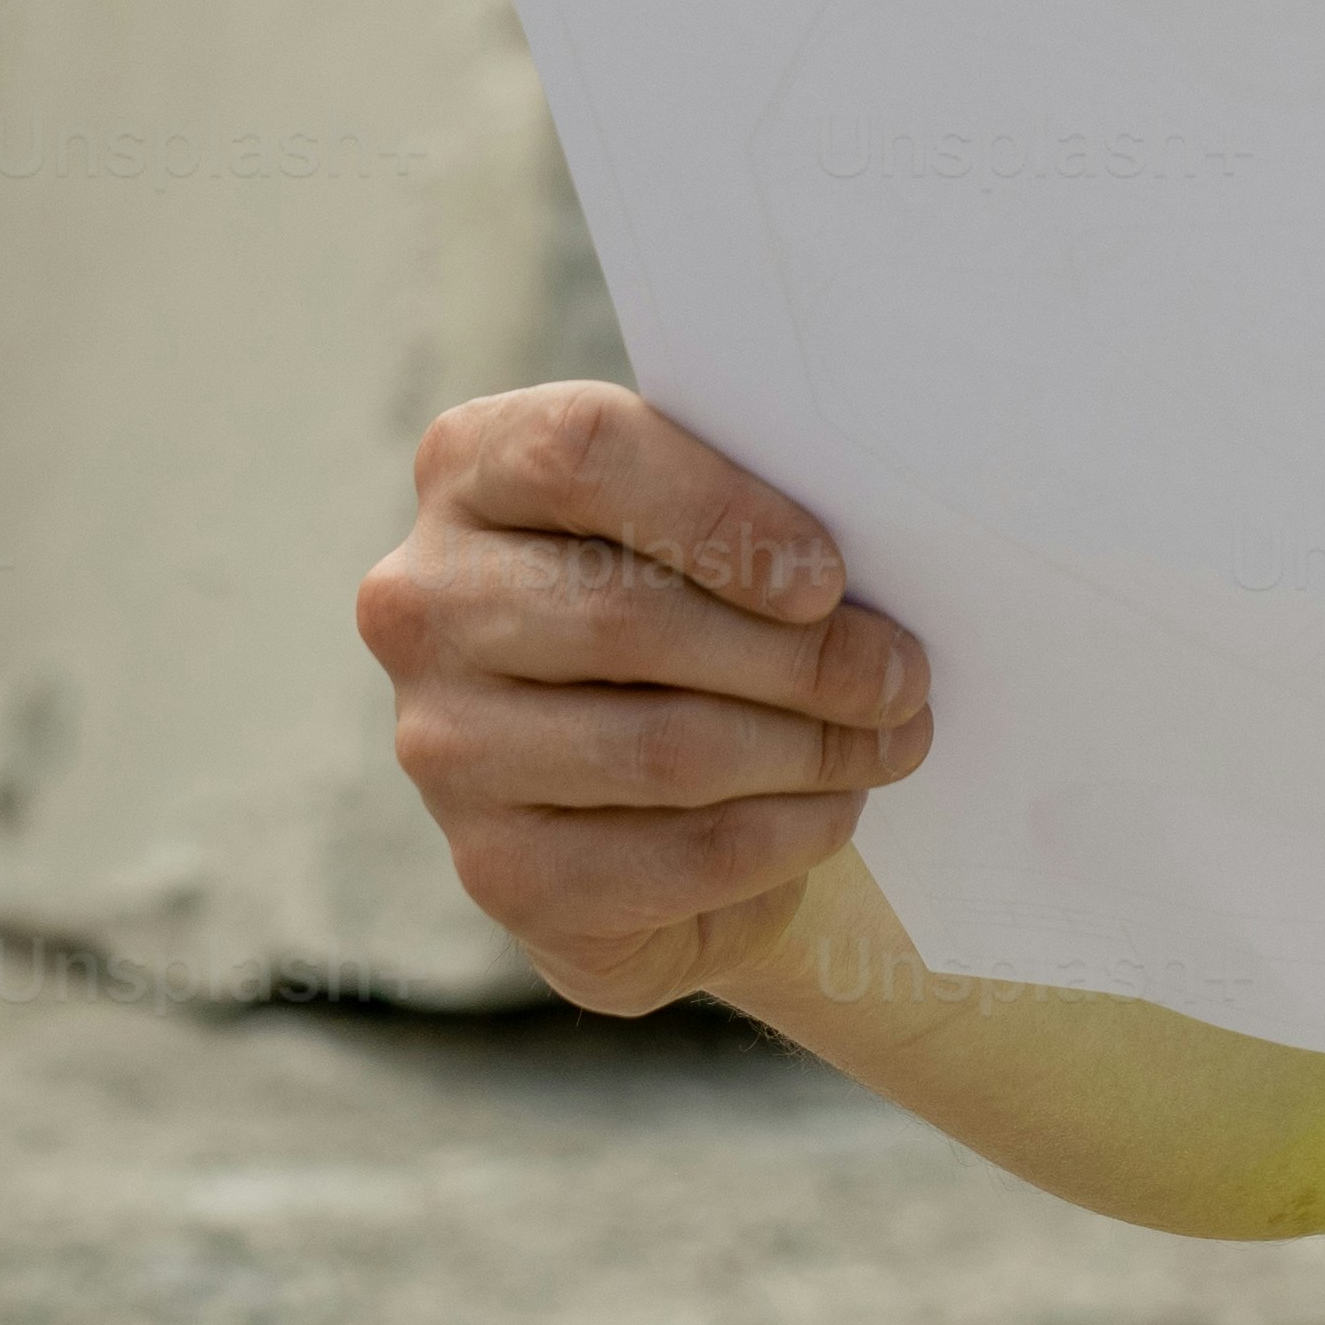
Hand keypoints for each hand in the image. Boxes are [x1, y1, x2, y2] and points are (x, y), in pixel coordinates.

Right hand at [350, 384, 927, 1012]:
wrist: (641, 780)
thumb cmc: (694, 606)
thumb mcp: (704, 524)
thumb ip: (751, 512)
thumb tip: (865, 575)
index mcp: (471, 467)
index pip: (579, 453)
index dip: (719, 513)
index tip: (829, 574)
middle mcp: (423, 603)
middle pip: (625, 618)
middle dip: (800, 656)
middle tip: (901, 675)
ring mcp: (444, 745)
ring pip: (663, 748)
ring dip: (810, 749)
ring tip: (889, 738)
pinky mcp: (498, 871)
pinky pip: (674, 858)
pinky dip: (784, 835)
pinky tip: (833, 808)